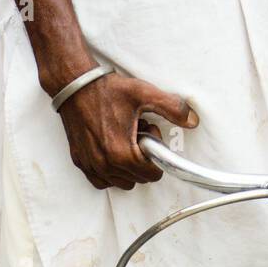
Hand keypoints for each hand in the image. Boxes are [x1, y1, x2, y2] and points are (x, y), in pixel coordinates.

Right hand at [56, 72, 198, 189]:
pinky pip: (102, 180)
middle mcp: (105, 165)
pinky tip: (111, 147)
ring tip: (123, 137)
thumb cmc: (107, 90)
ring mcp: (91, 165)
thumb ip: (172, 108)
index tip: (148, 132)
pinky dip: (110, 170)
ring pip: (121, 181)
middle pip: (138, 179)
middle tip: (136, 131)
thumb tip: (192, 121)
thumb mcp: (143, 93)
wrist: (74, 85)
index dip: (155, 153)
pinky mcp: (80, 161)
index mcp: (122, 154)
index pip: (152, 174)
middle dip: (142, 159)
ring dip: (127, 165)